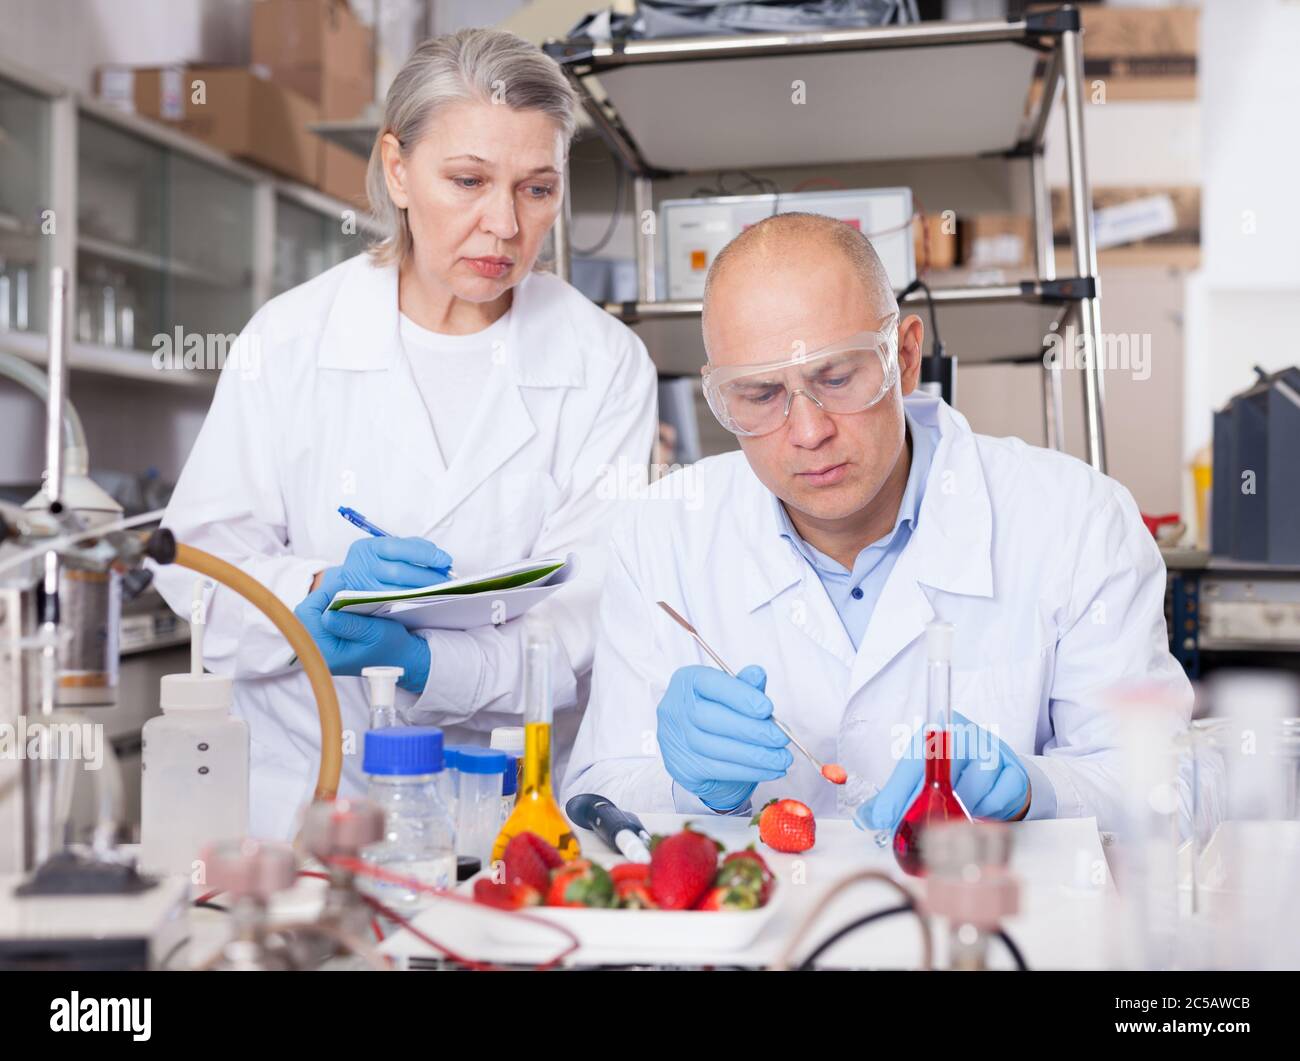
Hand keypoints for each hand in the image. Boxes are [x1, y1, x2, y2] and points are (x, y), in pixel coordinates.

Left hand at [294, 589, 429, 692]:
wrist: (401, 658)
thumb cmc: (391, 647)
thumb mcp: (376, 633)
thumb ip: (352, 625)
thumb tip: (326, 616)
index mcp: (327, 654)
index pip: (306, 616)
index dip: (321, 596)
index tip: (342, 586)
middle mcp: (319, 652)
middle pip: (306, 613)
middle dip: (324, 597)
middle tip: (345, 589)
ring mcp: (322, 646)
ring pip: (312, 613)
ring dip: (328, 601)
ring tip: (348, 596)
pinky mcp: (328, 640)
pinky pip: (320, 617)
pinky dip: (332, 606)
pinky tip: (347, 605)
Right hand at [316, 536, 452, 598]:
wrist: (347, 583)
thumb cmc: (375, 563)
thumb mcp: (387, 549)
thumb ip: (411, 547)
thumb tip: (438, 556)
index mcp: (367, 548)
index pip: (397, 547)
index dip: (424, 554)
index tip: (444, 560)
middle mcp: (361, 568)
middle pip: (399, 572)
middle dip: (427, 576)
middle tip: (446, 579)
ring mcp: (361, 589)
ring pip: (396, 592)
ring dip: (422, 592)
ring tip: (441, 591)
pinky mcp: (365, 607)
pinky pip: (392, 605)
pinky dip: (411, 602)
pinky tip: (426, 600)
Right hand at [656, 664, 791, 812]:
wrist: (702, 751)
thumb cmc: (721, 714)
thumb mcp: (734, 695)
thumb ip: (745, 685)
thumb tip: (757, 673)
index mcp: (687, 681)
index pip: (709, 683)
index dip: (739, 695)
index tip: (767, 709)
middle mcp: (674, 708)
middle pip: (709, 718)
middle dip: (751, 730)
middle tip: (781, 738)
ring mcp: (674, 739)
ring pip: (715, 748)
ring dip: (755, 755)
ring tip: (781, 757)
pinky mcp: (681, 767)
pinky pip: (718, 770)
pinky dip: (748, 771)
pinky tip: (769, 769)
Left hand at [853, 711, 1030, 831]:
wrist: (1003, 779)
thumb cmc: (957, 776)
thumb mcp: (922, 780)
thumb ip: (895, 797)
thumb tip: (866, 817)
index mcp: (938, 732)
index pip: (914, 761)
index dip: (898, 793)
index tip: (885, 818)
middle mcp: (967, 735)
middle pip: (942, 775)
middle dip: (927, 809)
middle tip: (918, 830)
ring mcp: (994, 752)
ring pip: (970, 793)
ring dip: (961, 813)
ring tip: (957, 814)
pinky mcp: (1015, 773)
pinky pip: (995, 804)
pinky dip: (985, 815)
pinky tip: (981, 812)